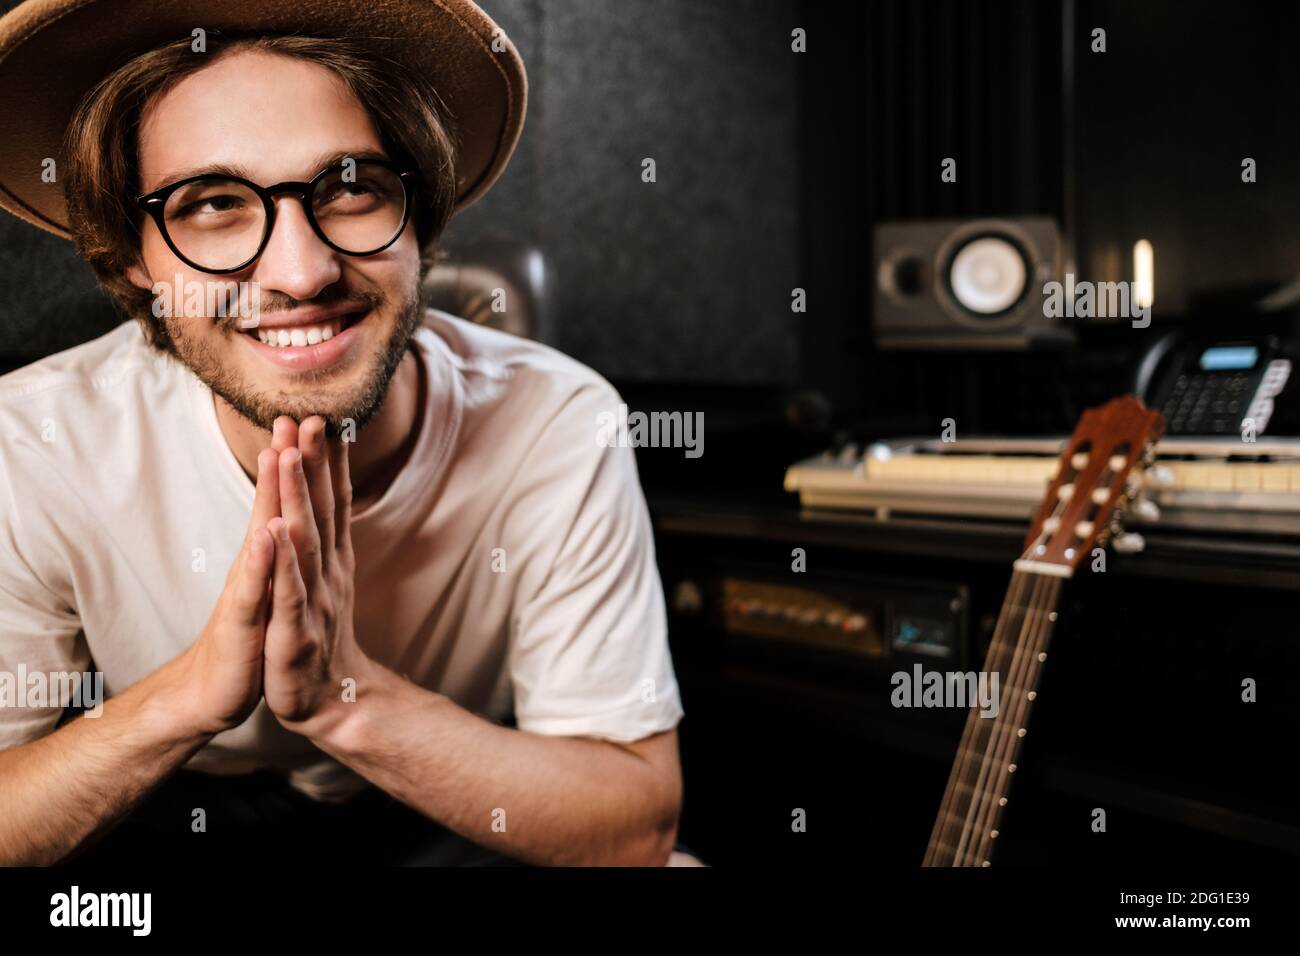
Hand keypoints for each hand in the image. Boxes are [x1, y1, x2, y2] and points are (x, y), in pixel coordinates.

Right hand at [171, 443, 280, 735]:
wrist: (215, 690)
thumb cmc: (250, 635)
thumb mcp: (274, 587)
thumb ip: (281, 550)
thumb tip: (293, 513)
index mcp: (271, 556)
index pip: (288, 501)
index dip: (302, 464)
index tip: (314, 419)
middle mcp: (259, 565)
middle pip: (274, 505)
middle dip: (287, 462)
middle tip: (294, 415)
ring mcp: (249, 590)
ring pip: (263, 536)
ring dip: (272, 496)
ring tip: (279, 454)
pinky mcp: (243, 623)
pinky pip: (257, 588)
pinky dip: (263, 560)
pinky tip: (268, 533)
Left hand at [261, 416, 367, 738]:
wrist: (327, 699)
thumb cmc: (317, 635)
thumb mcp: (322, 581)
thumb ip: (323, 537)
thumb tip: (325, 495)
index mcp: (332, 558)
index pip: (332, 501)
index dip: (328, 459)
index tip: (321, 415)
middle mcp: (328, 572)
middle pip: (321, 509)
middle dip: (314, 463)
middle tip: (309, 418)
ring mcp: (313, 600)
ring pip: (305, 540)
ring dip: (298, 497)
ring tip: (290, 456)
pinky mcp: (295, 631)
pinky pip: (289, 591)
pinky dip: (283, 561)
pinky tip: (275, 532)